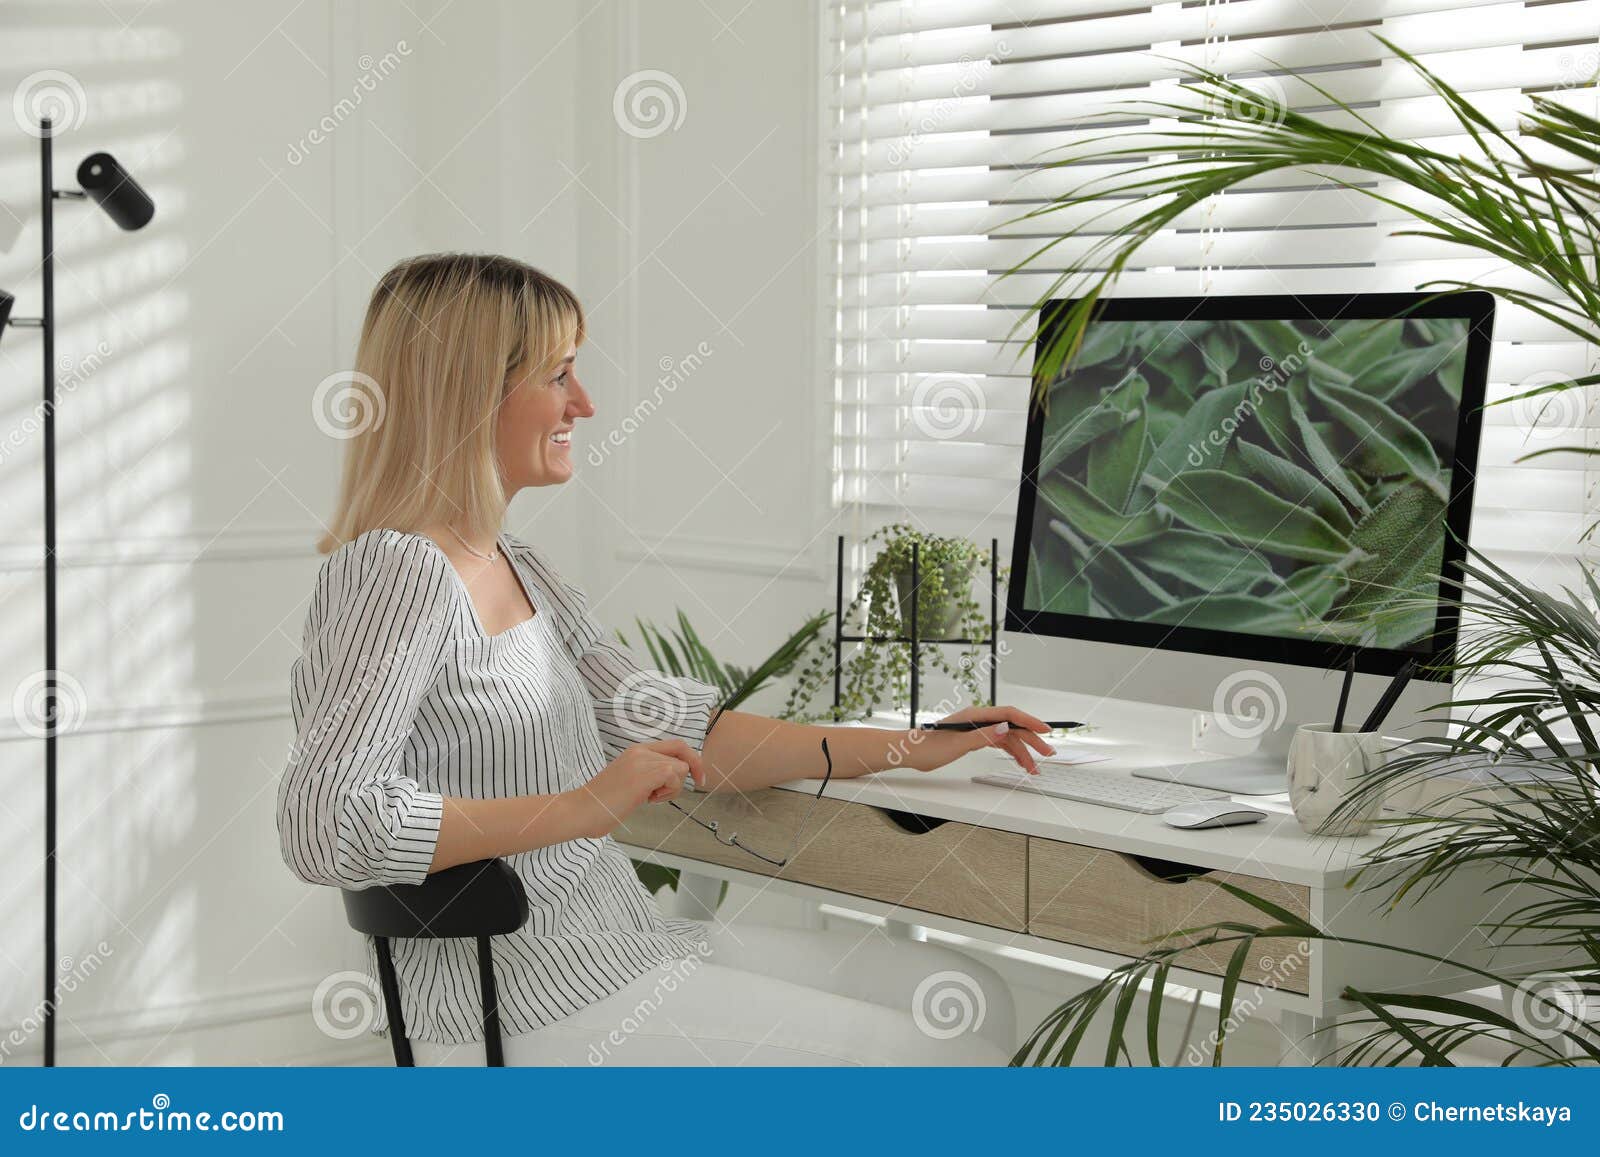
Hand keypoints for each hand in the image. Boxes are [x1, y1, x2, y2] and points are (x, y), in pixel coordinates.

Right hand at [564, 739, 705, 838]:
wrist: (581, 810)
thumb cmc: (603, 804)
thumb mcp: (630, 782)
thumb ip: (649, 776)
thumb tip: (673, 779)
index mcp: (636, 751)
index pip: (674, 745)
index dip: (690, 758)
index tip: (697, 776)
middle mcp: (640, 751)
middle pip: (682, 753)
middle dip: (690, 771)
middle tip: (689, 786)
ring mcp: (642, 761)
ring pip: (680, 768)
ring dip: (672, 788)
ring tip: (650, 798)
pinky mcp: (645, 774)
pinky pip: (674, 776)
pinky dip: (668, 792)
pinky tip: (647, 800)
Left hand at [900, 705, 1053, 774]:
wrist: (911, 752)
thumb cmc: (928, 747)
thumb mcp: (957, 744)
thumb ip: (982, 736)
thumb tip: (1005, 728)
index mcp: (976, 715)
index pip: (1009, 715)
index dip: (1029, 721)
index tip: (1045, 729)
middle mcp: (979, 720)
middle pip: (1012, 727)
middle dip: (1031, 740)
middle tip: (1047, 754)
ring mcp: (978, 729)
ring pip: (1007, 738)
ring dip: (1022, 752)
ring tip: (1034, 768)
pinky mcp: (975, 738)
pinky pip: (999, 744)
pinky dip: (1010, 753)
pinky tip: (1020, 762)